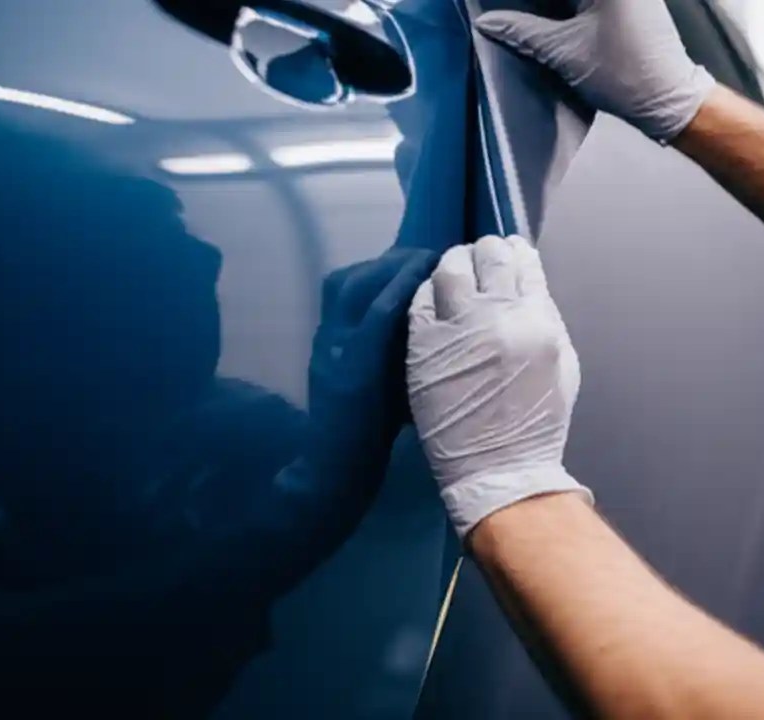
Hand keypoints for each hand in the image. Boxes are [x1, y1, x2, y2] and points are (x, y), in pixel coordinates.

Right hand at [258, 247, 438, 577]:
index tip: (418, 258)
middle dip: (392, 260)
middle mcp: (328, 338)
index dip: (384, 265)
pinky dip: (396, 292)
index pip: (348, 285)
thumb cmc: (366, 431)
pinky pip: (372, 317)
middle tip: (431, 255)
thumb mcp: (378, 379)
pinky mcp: (350, 370)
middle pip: (351, 278)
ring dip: (395, 267)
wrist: (334, 473)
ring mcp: (335, 352)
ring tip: (430, 262)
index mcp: (332, 340)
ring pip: (357, 287)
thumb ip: (395, 350)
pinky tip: (423, 282)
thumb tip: (435, 323)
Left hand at [407, 236, 590, 537]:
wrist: (497, 470)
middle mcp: (499, 317)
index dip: (515, 251)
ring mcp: (457, 330)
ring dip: (451, 264)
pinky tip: (430, 300)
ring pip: (449, 269)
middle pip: (487, 257)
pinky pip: (420, 301)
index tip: (509, 250)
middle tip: (478, 257)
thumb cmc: (536, 425)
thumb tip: (529, 284)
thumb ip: (547, 320)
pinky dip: (426, 292)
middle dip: (483, 251)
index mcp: (538, 321)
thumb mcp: (563, 366)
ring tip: (451, 271)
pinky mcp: (422, 347)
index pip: (524, 263)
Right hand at [475, 0, 716, 142]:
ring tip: (522, 15)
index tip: (500, 7)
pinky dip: (567, 6)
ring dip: (551, 6)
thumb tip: (486, 22)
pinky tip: (544, 14)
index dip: (526, 1)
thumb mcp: (563, 52)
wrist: (669, 100)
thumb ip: (522, 32)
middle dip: (536, 4)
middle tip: (508, 13)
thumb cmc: (622, 75)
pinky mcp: (630, 2)